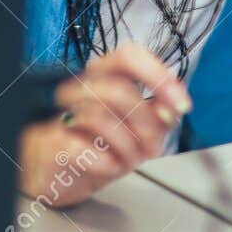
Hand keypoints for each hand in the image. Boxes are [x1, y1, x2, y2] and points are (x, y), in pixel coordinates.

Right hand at [17, 43, 190, 207]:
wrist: (56, 175)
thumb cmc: (96, 146)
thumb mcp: (135, 130)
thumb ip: (157, 115)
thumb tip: (172, 108)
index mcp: (100, 77)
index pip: (128, 56)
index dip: (158, 75)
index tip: (181, 103)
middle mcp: (78, 90)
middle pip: (118, 89)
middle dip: (146, 123)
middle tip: (153, 146)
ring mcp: (61, 116)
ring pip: (101, 119)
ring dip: (127, 147)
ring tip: (130, 160)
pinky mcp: (50, 145)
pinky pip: (83, 149)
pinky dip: (106, 164)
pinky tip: (108, 167)